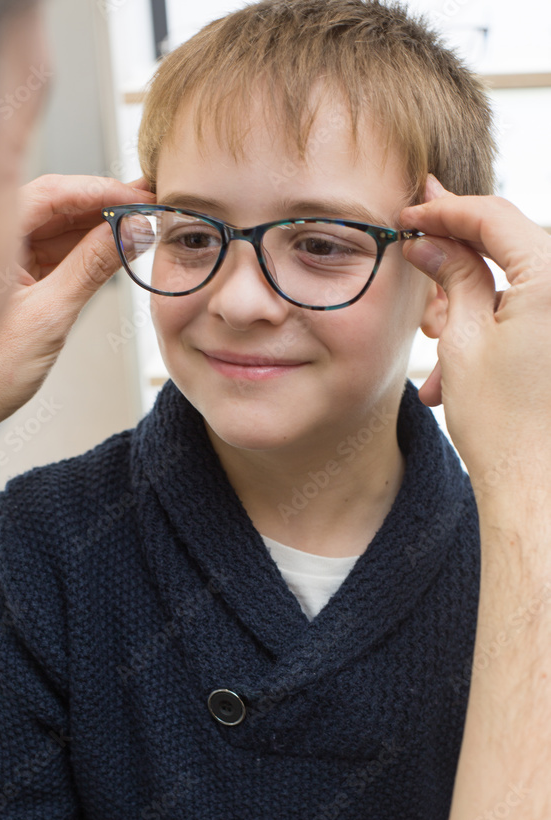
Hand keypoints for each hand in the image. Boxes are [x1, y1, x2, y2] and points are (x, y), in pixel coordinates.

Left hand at [0, 173, 155, 443]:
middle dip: (103, 206)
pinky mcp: (16, 281)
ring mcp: (4, 261)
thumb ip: (92, 268)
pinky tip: (115, 251)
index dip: (100, 191)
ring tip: (139, 229)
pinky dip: (85, 252)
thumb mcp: (49, 316)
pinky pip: (55, 254)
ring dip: (98, 229)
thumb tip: (129, 233)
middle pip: (56, 205)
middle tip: (147, 206)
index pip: (52, 193)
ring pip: (58, 229)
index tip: (138, 197)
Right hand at [400, 176, 550, 491]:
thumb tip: (428, 240)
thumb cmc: (501, 422)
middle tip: (415, 247)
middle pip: (510, 243)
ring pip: (515, 282)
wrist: (533, 484)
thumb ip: (452, 276)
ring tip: (432, 342)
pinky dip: (491, 327)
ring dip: (469, 302)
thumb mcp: (463, 339)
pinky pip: (529, 311)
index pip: (495, 218)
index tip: (411, 213)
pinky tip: (455, 367)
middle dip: (457, 252)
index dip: (447, 211)